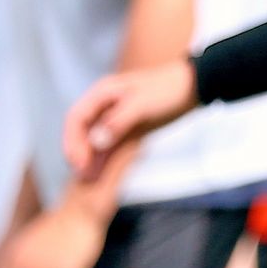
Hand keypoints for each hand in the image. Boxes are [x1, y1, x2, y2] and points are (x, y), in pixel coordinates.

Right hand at [65, 59, 197, 180]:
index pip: (76, 118)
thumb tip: (96, 142)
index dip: (73, 141)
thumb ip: (118, 122)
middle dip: (79, 152)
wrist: (193, 87)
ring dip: (90, 158)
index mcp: (102, 93)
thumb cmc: (168, 91)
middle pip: (81, 130)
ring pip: (94, 139)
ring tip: (88, 180)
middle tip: (82, 176)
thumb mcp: (142, 105)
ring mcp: (115, 116)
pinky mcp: (128, 126)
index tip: (78, 163)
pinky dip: (104, 157)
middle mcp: (104, 104)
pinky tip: (102, 174)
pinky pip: (110, 144)